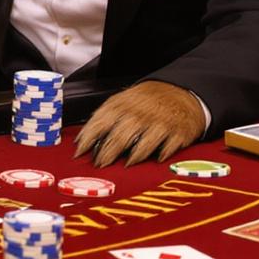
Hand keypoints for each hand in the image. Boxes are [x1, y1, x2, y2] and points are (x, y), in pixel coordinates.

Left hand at [75, 80, 204, 167]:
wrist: (179, 91)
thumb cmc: (145, 102)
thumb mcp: (121, 102)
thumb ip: (103, 118)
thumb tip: (81, 141)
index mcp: (121, 106)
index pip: (99, 123)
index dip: (87, 140)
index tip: (78, 153)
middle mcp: (139, 115)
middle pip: (119, 137)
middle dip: (106, 154)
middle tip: (99, 165)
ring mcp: (158, 123)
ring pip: (142, 144)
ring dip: (132, 157)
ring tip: (124, 167)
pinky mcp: (177, 133)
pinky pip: (167, 147)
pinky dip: (160, 154)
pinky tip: (154, 160)